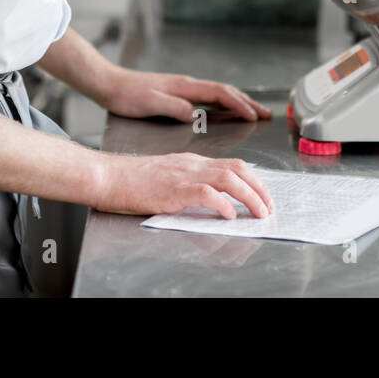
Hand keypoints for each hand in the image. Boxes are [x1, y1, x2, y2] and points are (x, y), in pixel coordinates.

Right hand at [94, 152, 273, 219]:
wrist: (108, 176)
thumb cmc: (131, 180)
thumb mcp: (168, 176)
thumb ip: (189, 183)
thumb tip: (212, 200)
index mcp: (192, 161)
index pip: (233, 164)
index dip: (253, 180)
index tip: (263, 196)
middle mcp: (193, 164)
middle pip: (238, 169)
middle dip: (260, 188)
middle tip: (269, 207)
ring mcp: (184, 175)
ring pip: (230, 179)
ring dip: (250, 196)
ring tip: (260, 213)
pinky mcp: (174, 189)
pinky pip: (207, 193)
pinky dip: (223, 204)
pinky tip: (229, 215)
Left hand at [99, 67, 272, 123]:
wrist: (110, 84)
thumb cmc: (127, 95)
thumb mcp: (150, 103)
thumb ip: (174, 107)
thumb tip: (197, 114)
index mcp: (185, 87)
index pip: (220, 94)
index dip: (239, 105)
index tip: (254, 116)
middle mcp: (188, 85)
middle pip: (225, 91)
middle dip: (247, 102)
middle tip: (265, 114)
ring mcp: (184, 88)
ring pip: (218, 94)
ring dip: (238, 102)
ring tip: (253, 112)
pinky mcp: (177, 93)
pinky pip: (208, 98)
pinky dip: (223, 104)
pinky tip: (224, 111)